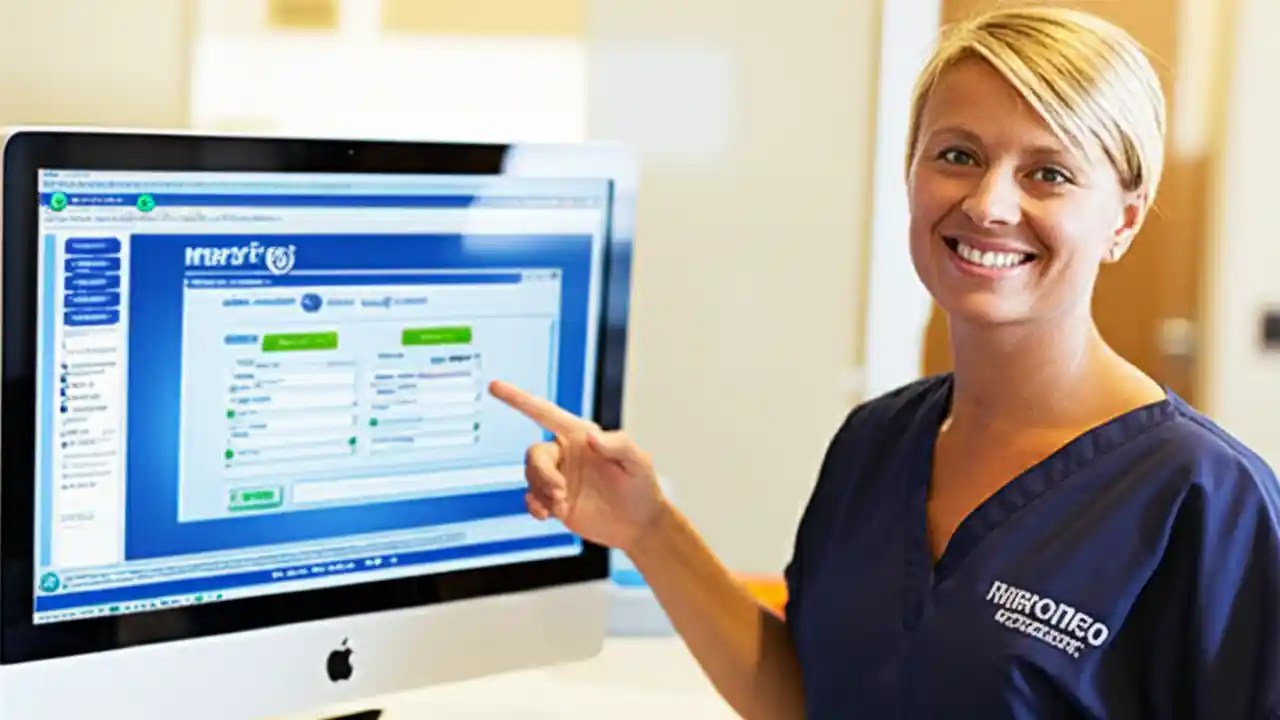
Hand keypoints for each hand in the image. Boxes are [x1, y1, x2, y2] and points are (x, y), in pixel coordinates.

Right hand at [489, 379, 666, 553]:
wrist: (638, 525)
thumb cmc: (642, 487)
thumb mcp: (638, 462)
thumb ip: (617, 445)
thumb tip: (591, 437)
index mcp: (580, 435)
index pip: (544, 412)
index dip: (519, 399)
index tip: (495, 387)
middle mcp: (566, 453)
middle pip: (534, 454)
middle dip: (542, 474)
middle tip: (560, 492)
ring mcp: (559, 477)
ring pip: (530, 476)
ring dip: (542, 492)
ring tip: (562, 505)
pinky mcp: (554, 500)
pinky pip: (530, 497)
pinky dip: (534, 506)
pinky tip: (549, 514)